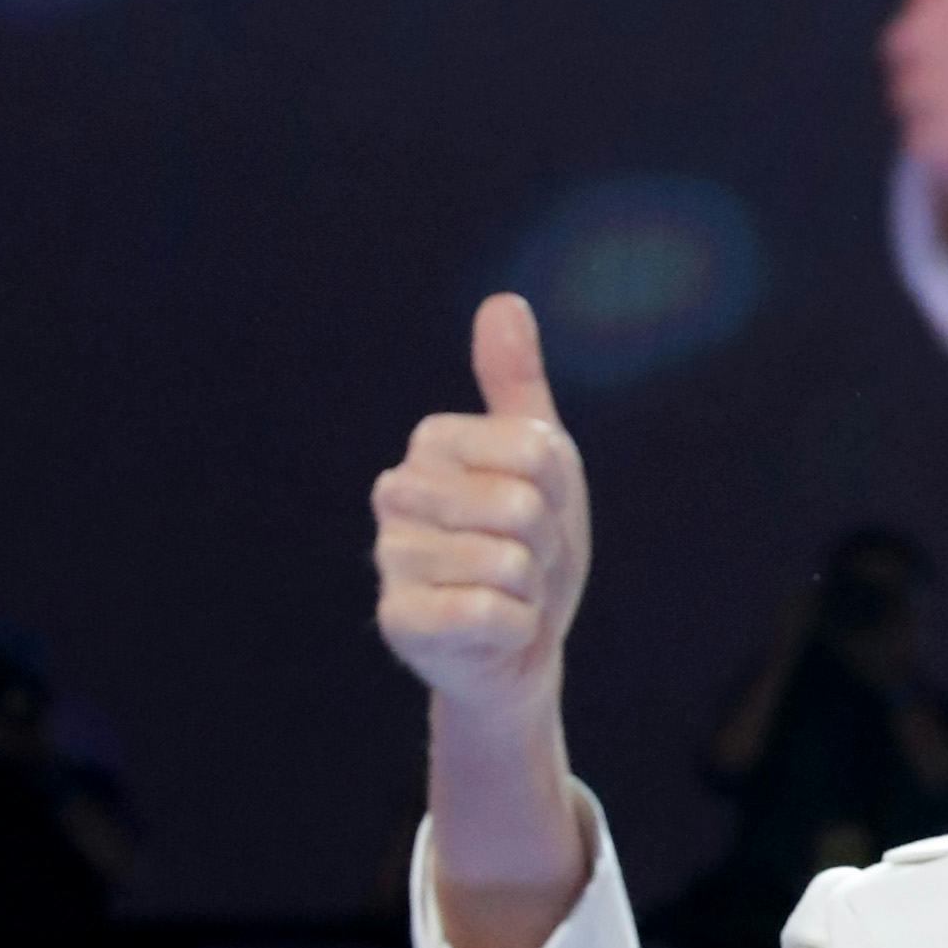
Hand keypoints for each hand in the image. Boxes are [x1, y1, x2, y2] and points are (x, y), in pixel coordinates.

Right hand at [371, 294, 590, 725]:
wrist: (515, 644)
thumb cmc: (528, 543)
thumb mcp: (540, 458)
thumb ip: (517, 383)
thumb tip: (502, 302)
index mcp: (431, 444)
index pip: (534, 450)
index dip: (557, 491)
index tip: (538, 509)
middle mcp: (396, 492)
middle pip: (521, 503)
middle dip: (546, 542)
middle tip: (524, 559)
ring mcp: (390, 558)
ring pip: (509, 562)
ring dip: (531, 589)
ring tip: (507, 592)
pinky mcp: (398, 620)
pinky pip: (491, 613)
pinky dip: (515, 627)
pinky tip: (492, 629)